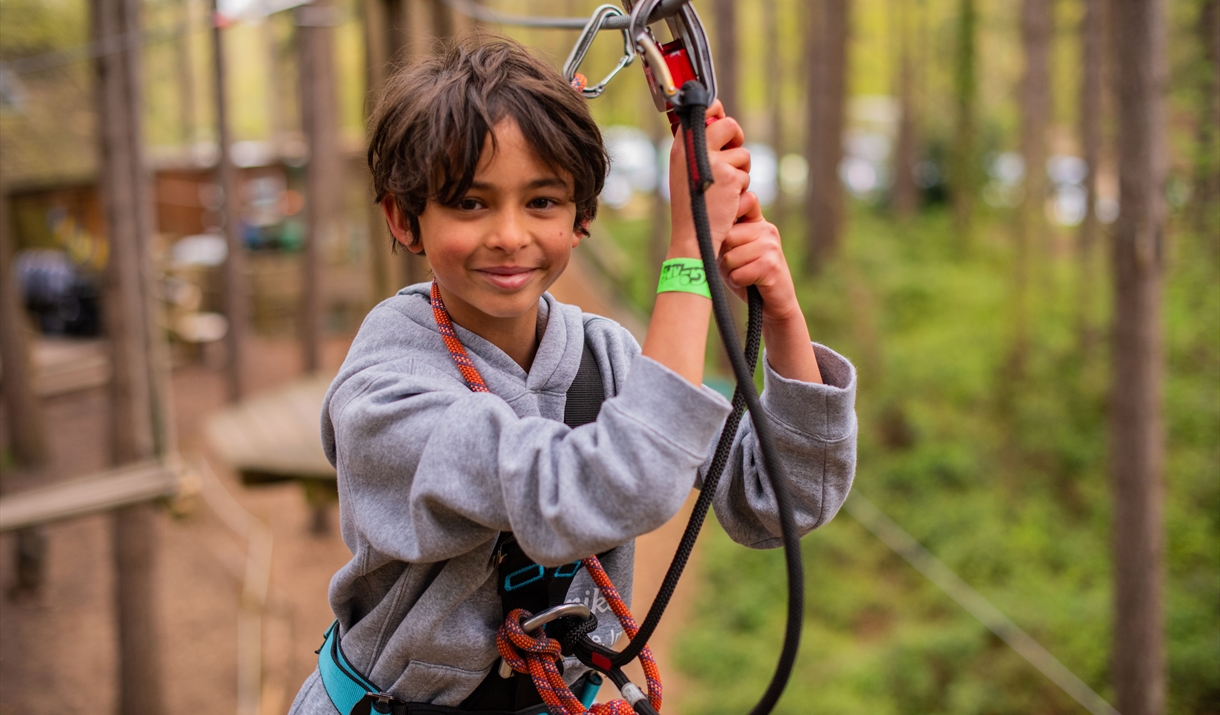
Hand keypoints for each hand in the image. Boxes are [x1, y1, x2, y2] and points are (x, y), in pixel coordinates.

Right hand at [667, 101, 749, 258]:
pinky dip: (740, 189)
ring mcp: (713, 162)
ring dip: (739, 171)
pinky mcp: (730, 177)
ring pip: (742, 154)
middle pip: (727, 124)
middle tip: (734, 149)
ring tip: (724, 189)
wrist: (691, 236)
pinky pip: (745, 174)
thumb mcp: (685, 172)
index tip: (719, 117)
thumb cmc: (689, 207)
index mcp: (681, 147)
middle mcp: (695, 150)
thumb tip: (717, 122)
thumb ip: (697, 149)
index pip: (701, 112)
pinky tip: (727, 201)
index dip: (715, 111)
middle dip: (736, 136)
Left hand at [717, 192, 801, 324]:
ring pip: (730, 257)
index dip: (728, 218)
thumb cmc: (746, 276)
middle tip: (737, 265)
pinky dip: (738, 282)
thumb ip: (723, 235)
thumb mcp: (731, 251)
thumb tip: (707, 223)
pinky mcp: (771, 265)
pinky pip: (738, 273)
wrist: (771, 304)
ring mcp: (770, 245)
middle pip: (727, 235)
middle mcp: (766, 229)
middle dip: (725, 256)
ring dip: (731, 272)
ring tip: (744, 274)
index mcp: (757, 222)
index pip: (743, 201)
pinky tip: (750, 283)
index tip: (727, 235)